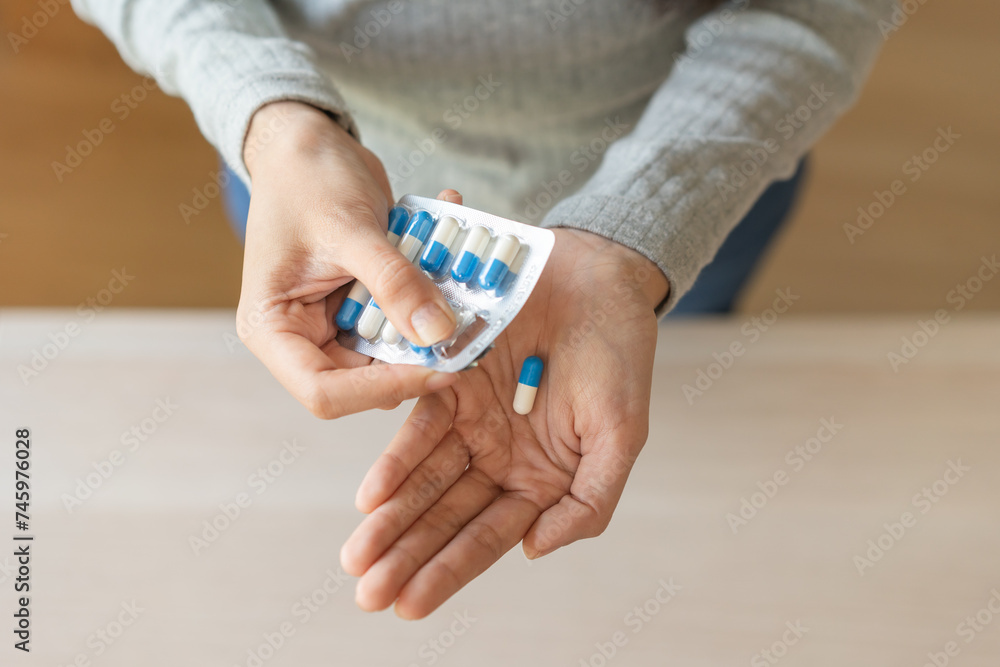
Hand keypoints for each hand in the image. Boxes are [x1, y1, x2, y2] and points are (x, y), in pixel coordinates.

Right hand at [236, 101, 460, 417]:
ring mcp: (335, 323)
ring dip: (432, 324)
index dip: (382, 388)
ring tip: (467, 286)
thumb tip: (438, 333)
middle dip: (417, 359)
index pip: (325, 392)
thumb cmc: (307, 180)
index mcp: (273, 330)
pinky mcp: (365, 305)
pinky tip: (452, 243)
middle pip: (365, 379)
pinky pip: (405, 315)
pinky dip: (431, 291)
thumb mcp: (351, 231)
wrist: (307, 144)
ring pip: (394, 350)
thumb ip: (394, 283)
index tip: (437, 368)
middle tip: (470, 335)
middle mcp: (302, 337)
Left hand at [340, 198, 668, 617]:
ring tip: (359, 554)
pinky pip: (418, 424)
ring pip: (425, 478)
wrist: (600, 277)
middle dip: (408, 554)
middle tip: (368, 592)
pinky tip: (371, 493)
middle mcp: (499, 456)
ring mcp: (472, 419)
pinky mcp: (449, 378)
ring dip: (391, 517)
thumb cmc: (620, 356)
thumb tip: (534, 549)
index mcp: (541, 478)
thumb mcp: (621, 437)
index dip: (449, 571)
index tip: (410, 606)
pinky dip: (396, 458)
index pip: (488, 536)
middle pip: (446, 515)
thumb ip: (588, 500)